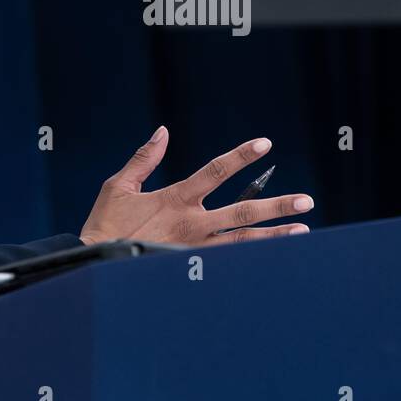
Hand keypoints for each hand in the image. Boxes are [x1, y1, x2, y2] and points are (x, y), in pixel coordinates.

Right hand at [79, 126, 312, 246]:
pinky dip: (253, 261)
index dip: (241, 156)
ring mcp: (195, 249)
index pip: (215, 171)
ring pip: (243, 242)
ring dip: (275, 236)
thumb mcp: (120, 186)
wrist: (94, 264)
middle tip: (306, 201)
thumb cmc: (105, 224)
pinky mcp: (192, 268)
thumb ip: (144, 158)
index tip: (265, 145)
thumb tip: (163, 132)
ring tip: (303, 231)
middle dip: (277, 206)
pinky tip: (275, 260)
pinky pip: (229, 264)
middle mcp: (192, 223)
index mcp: (176, 198)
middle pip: (242, 211)